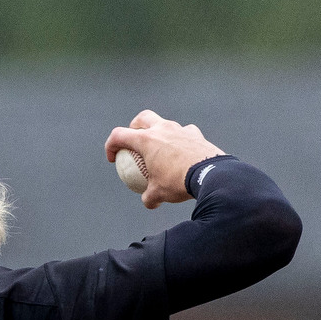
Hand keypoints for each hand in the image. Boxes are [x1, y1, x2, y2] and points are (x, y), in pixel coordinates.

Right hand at [105, 111, 224, 209]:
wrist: (209, 175)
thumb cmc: (178, 182)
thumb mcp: (159, 194)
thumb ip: (149, 197)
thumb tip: (149, 202)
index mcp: (146, 140)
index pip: (119, 135)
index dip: (111, 146)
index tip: (114, 159)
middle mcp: (162, 129)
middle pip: (142, 118)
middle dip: (134, 126)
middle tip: (135, 141)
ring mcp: (179, 128)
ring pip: (165, 123)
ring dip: (159, 134)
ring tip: (162, 150)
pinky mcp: (195, 133)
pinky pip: (184, 132)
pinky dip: (180, 140)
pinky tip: (182, 152)